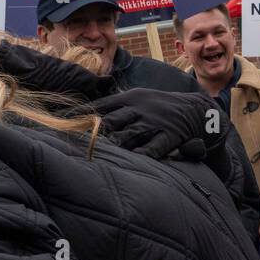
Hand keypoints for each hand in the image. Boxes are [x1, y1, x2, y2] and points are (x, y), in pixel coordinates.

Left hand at [92, 90, 229, 180]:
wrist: (196, 110)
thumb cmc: (160, 107)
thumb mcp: (139, 97)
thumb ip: (115, 105)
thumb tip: (86, 113)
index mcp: (131, 97)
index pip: (102, 105)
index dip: (82, 115)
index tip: (62, 122)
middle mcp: (141, 109)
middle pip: (112, 121)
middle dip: (96, 133)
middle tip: (81, 145)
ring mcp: (155, 123)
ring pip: (129, 135)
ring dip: (115, 145)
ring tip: (102, 156)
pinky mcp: (170, 136)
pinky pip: (153, 148)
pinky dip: (141, 155)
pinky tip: (131, 161)